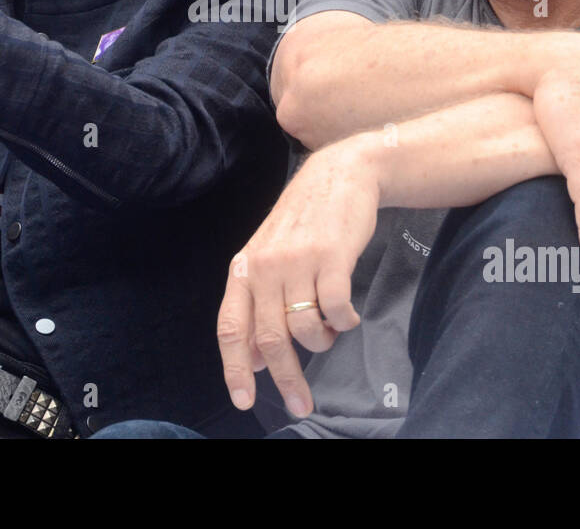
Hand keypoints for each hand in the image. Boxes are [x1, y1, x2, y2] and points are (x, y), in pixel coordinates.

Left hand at [217, 138, 379, 418]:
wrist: (340, 175)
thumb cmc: (304, 222)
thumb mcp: (269, 256)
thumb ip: (257, 304)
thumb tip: (252, 358)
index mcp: (245, 269)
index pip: (231, 328)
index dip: (235, 368)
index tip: (244, 400)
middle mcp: (266, 266)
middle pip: (270, 338)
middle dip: (286, 379)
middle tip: (301, 404)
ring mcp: (299, 261)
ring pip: (305, 328)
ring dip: (321, 342)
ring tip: (330, 331)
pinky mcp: (332, 257)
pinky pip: (336, 309)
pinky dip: (344, 322)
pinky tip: (348, 316)